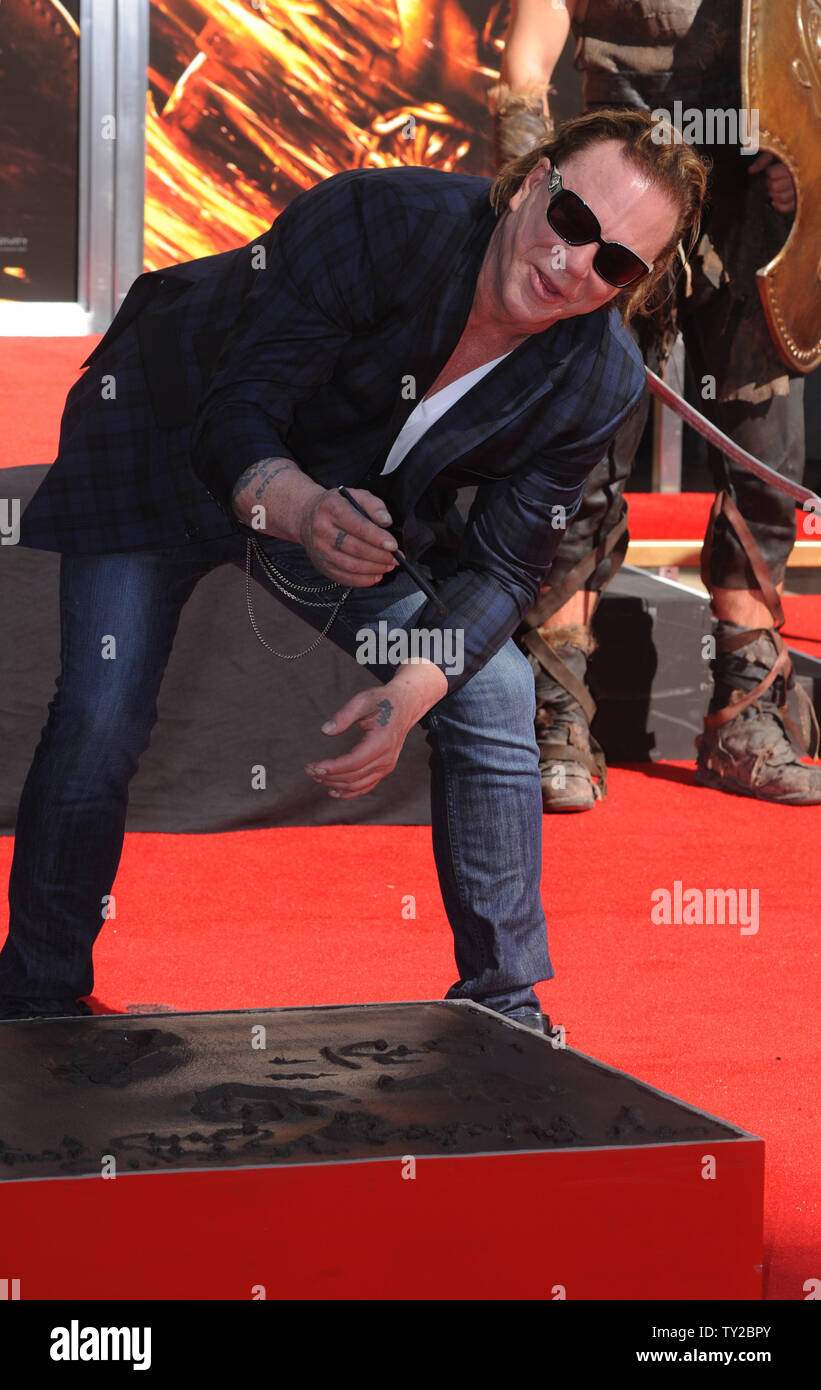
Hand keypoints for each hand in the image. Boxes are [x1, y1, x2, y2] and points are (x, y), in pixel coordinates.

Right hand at [299, 488, 399, 586]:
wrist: (306, 516)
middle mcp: (322, 531)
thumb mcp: (355, 495)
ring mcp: (320, 551)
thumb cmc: (337, 506)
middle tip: (396, 558)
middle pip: (354, 549)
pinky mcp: (321, 565)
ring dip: (374, 569)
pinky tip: (376, 575)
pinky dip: (363, 580)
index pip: (357, 526)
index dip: (377, 538)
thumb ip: (374, 504)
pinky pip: (344, 578)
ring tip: (389, 566)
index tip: (393, 545)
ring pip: (350, 566)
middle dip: (380, 556)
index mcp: (331, 509)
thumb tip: (386, 521)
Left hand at [305, 663, 447, 798]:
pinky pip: (366, 786)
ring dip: (335, 785)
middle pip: (353, 777)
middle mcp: (386, 759)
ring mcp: (387, 766)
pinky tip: (333, 791)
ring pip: (358, 785)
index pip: (353, 763)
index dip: (332, 768)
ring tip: (316, 777)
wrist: (405, 705)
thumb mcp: (362, 701)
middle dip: (328, 776)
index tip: (313, 766)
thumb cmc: (383, 701)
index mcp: (381, 742)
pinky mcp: (385, 769)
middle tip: (308, 770)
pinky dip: (349, 792)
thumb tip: (325, 731)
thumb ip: (343, 716)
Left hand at [747, 152, 795, 214]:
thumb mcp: (774, 154)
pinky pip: (787, 208)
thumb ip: (762, 161)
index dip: (770, 173)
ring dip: (774, 195)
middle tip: (773, 180)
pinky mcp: (797, 202)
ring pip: (781, 198)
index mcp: (793, 165)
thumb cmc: (783, 160)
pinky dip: (779, 206)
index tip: (772, 171)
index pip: (772, 174)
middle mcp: (798, 179)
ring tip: (775, 189)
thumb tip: (750, 170)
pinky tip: (774, 201)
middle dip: (770, 184)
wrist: (798, 168)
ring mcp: (799, 191)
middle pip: (775, 187)